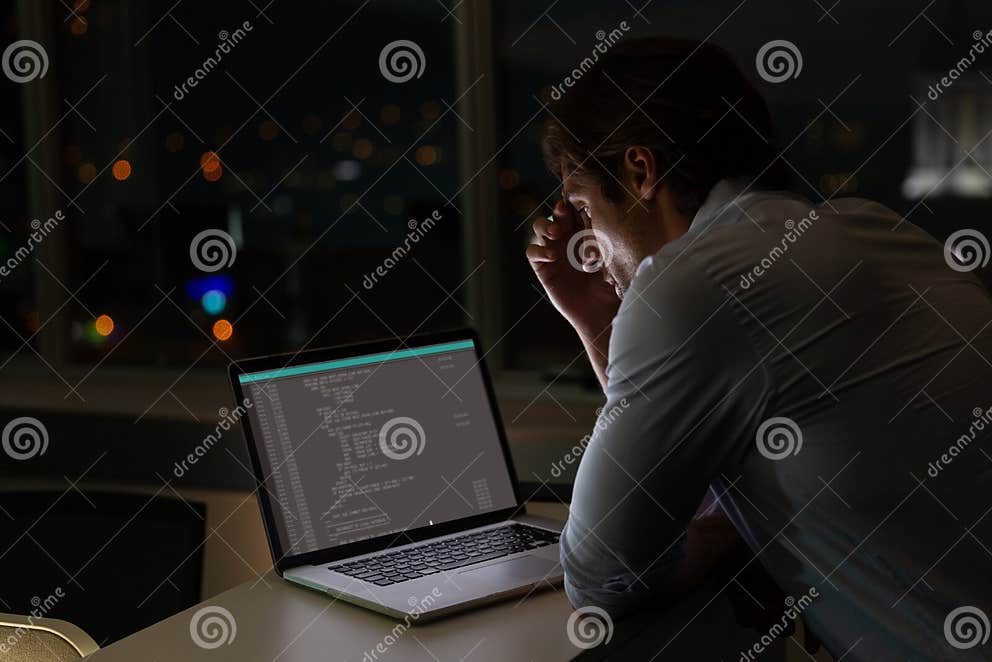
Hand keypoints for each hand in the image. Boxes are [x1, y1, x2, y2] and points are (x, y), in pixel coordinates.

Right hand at [527, 200, 619, 337]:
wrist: (601, 314)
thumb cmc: (613, 287)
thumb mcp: (613, 259)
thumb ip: (607, 239)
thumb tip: (610, 216)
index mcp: (586, 233)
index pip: (576, 210)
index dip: (574, 202)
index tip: (579, 201)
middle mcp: (567, 240)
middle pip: (556, 214)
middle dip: (558, 210)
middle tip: (563, 213)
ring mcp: (554, 252)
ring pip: (540, 228)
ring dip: (544, 226)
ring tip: (555, 232)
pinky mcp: (544, 269)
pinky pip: (532, 252)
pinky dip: (538, 250)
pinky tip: (551, 256)